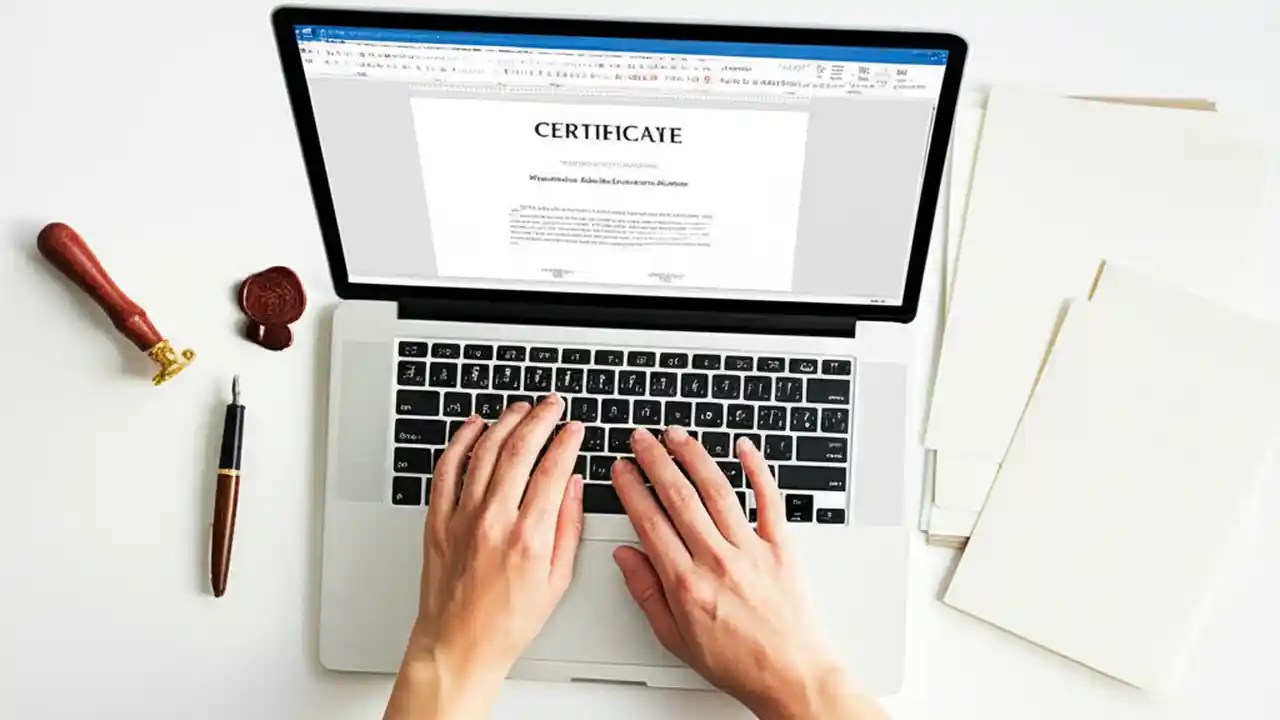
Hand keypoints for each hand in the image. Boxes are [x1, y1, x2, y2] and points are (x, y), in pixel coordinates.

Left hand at [385, 397, 584, 719]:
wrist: (458, 646)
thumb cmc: (507, 623)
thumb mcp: (557, 581)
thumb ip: (567, 527)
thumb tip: (572, 485)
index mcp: (529, 537)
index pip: (553, 469)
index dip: (567, 440)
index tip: (575, 428)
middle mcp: (494, 521)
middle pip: (519, 449)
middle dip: (540, 419)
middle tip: (551, 406)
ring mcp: (462, 518)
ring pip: (485, 451)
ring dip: (505, 422)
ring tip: (520, 409)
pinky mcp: (437, 521)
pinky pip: (447, 469)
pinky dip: (461, 441)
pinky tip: (474, 426)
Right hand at [611, 427, 883, 719]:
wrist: (792, 677)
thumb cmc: (738, 663)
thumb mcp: (675, 638)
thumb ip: (647, 593)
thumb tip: (625, 557)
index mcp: (686, 583)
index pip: (649, 521)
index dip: (631, 489)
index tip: (621, 469)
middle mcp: (717, 560)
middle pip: (678, 497)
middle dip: (655, 461)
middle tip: (641, 439)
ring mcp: (751, 550)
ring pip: (717, 490)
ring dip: (694, 456)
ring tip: (676, 435)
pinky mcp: (782, 547)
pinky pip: (769, 499)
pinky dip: (757, 469)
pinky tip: (743, 447)